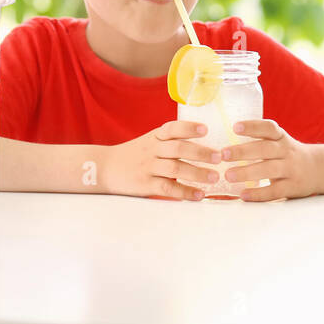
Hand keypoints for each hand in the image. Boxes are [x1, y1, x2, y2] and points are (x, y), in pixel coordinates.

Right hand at [101, 119, 222, 199]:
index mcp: (155, 136)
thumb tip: (205, 146)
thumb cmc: (134, 155)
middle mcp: (152, 149)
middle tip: (219, 157)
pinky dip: (184, 191)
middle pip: (179, 148)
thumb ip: (171, 142)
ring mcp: (148, 167)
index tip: (205, 129)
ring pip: (175, 168)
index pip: (173, 128)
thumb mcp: (150, 141)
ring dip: (197, 173)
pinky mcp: (145, 185)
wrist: (104, 168)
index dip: (189, 127)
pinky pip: (167, 188)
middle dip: (201, 153)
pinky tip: (198, 195)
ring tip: (214, 177)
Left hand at [221, 119, 321, 200]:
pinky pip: (275, 190)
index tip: (235, 127)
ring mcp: (291, 169)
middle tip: (223, 154)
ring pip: (269, 169)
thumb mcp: (280, 142)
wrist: (319, 169)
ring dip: (247, 172)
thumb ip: (259, 141)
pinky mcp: (293, 187)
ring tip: (228, 175)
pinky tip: (243, 195)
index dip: (253, 126)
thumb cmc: (288, 155)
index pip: (269, 128)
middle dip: (243, 151)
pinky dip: (258, 193)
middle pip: (265, 149)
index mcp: (281, 138)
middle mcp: (287, 151)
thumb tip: (224, 143)